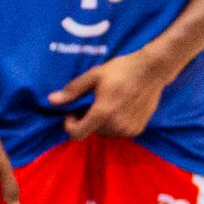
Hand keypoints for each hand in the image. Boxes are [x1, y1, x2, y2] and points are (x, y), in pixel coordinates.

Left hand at [50, 51, 169, 142]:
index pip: (77, 133)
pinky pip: (119, 132)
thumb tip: (51, 101)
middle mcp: (115, 126)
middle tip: (92, 102)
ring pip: (105, 133)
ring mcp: (128, 129)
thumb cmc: (121, 70)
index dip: (69, 124)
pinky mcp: (138, 129)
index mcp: (102, 113)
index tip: (72, 112)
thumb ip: (72, 91)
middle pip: (91, 132)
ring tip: (107, 103)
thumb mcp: (94, 76)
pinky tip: (120, 107)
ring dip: (101, 122)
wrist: (152, 70)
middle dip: (87, 120)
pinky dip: (115, 123)